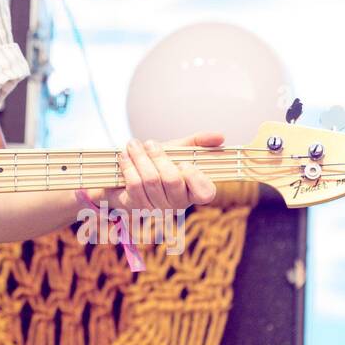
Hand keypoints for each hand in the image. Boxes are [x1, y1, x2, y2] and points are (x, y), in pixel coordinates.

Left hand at [81, 132, 222, 213]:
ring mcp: (157, 207)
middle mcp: (177, 203)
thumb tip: (220, 136)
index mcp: (193, 191)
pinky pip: (134, 184)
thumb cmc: (157, 164)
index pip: (205, 193)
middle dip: (159, 157)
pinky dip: (129, 166)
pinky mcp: (136, 206)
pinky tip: (124, 156)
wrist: (125, 176)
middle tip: (149, 143)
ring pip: (150, 180)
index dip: (196, 178)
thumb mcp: (178, 151)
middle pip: (172, 180)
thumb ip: (198, 142)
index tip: (185, 163)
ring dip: (140, 158)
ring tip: (133, 144)